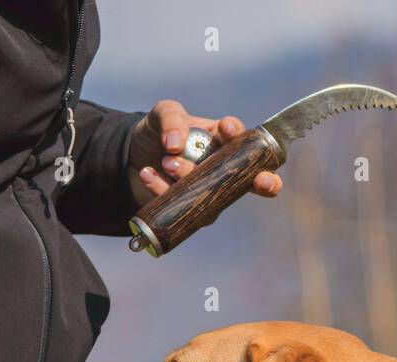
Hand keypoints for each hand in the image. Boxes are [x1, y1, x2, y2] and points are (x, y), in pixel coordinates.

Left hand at [127, 100, 283, 206]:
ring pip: (212, 194)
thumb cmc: (156, 132)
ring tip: (166, 162)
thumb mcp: (162, 114)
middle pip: (253, 180)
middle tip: (263, 181)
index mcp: (223, 140)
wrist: (130, 158)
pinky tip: (148, 174)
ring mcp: (208, 192)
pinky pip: (184, 208)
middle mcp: (222, 167)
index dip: (241, 136)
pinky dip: (163, 190)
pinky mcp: (190, 211)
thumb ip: (170, 118)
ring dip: (190, 178)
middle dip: (266, 182)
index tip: (226, 129)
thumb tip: (175, 144)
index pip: (243, 140)